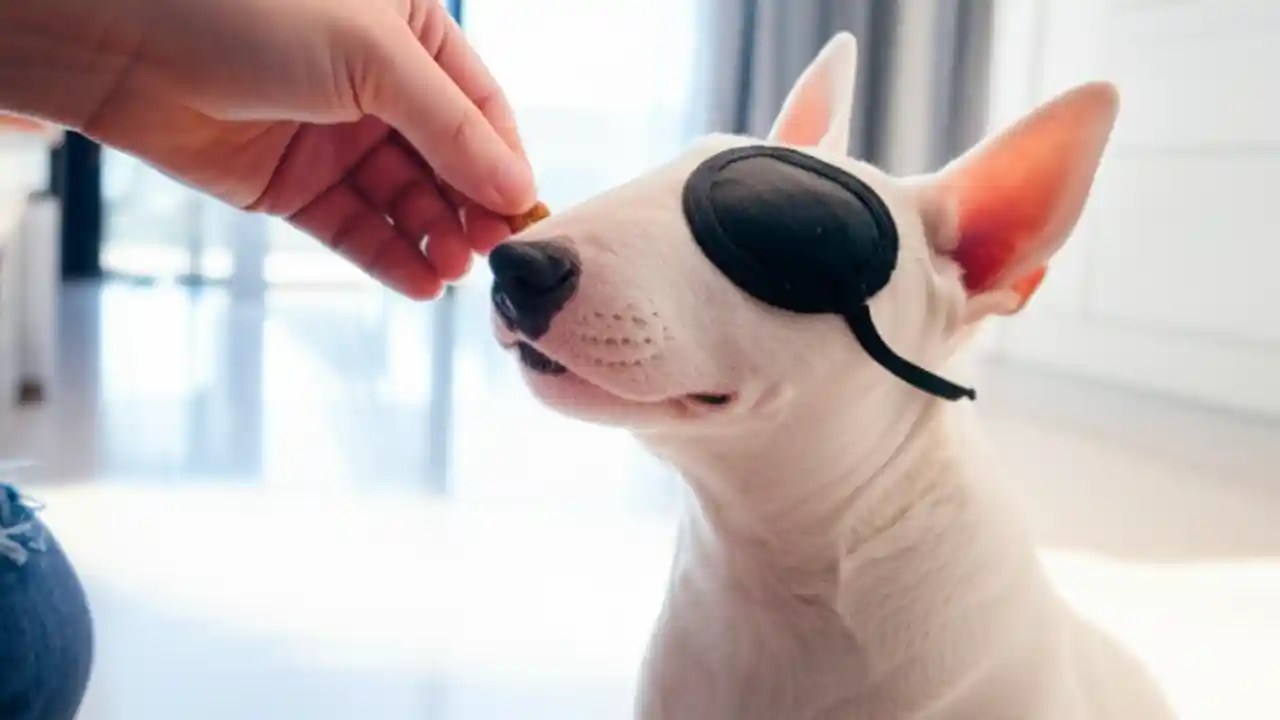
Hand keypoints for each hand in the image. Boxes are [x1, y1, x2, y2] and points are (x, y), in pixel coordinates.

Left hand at [0, 0, 533, 298]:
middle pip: (444, 160)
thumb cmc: (250, 11)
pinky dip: (388, 256)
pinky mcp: (292, 185)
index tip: (522, 212)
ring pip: (402, 200)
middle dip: (468, 207)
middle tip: (489, 252)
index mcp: (409, 31)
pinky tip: (419, 281)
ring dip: (432, 237)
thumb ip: (451, 129)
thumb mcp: (375, 59)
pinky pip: (354, 227)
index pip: (479, 107)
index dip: (502, 161)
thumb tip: (517, 191)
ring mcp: (332, 136)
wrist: (122, 37)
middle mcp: (375, 85)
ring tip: (453, 271)